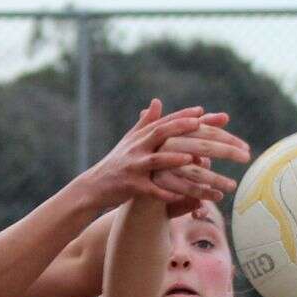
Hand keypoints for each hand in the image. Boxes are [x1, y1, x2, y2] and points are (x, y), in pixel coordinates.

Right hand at [79, 99, 249, 212]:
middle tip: (200, 123)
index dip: (183, 115)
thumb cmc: (116, 163)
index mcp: (141, 136)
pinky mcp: (131, 187)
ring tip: (191, 158)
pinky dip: (163, 193)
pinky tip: (177, 195)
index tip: (202, 111)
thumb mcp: (130, 140)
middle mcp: (138, 147)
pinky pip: (150, 190)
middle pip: (162, 134)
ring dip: (173, 159)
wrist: (94, 187)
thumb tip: (157, 101)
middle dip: (181, 128)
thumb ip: (146, 122)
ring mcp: (134, 167)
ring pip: (156, 161)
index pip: (165, 122)